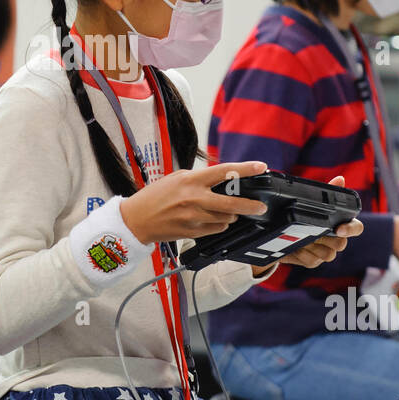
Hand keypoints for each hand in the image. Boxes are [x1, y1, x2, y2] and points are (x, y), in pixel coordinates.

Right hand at [120, 161, 270, 245]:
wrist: (136, 219)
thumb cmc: (155, 196)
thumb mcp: (177, 178)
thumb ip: (200, 179)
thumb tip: (223, 179)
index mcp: (191, 180)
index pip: (224, 172)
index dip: (246, 169)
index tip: (261, 167)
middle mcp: (194, 198)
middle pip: (232, 204)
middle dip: (251, 206)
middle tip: (260, 206)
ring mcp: (194, 217)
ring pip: (226, 218)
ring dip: (230, 215)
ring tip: (222, 211)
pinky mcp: (192, 232)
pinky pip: (217, 229)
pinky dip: (219, 225)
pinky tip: (211, 220)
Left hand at [271, 175, 364, 270]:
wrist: (280, 232)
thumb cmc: (303, 215)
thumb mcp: (314, 202)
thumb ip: (329, 191)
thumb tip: (340, 179)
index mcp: (340, 224)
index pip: (356, 228)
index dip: (350, 229)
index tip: (339, 229)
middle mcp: (335, 240)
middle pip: (341, 244)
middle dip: (328, 239)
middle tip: (315, 232)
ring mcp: (325, 252)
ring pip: (329, 255)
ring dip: (314, 246)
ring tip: (301, 237)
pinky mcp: (313, 261)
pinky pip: (312, 261)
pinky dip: (303, 254)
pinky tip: (295, 246)